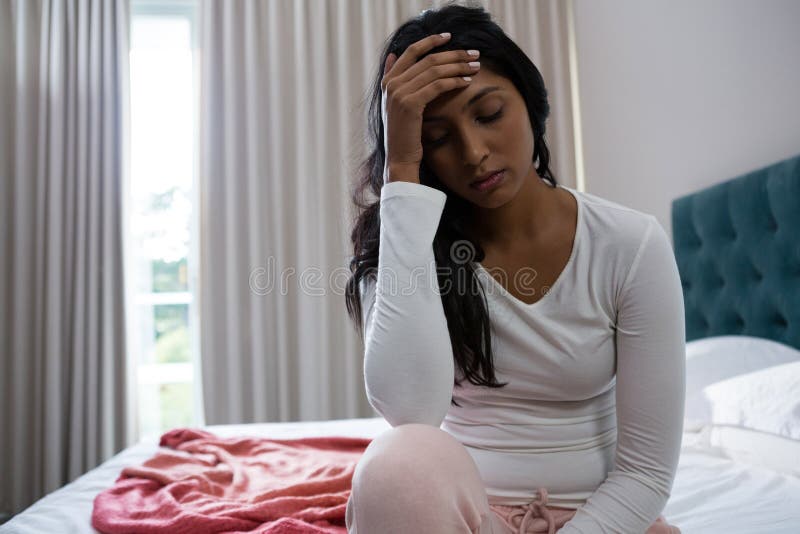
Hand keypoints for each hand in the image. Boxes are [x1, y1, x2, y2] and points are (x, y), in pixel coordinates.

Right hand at [380, 33, 479, 183]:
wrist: (399, 159)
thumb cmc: (405, 135)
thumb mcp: (396, 104)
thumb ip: (395, 79)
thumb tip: (393, 55)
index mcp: (388, 81)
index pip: (411, 51)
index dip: (431, 41)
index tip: (450, 37)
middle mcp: (391, 84)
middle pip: (428, 58)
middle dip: (454, 54)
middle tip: (473, 53)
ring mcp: (399, 93)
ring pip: (435, 70)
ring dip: (459, 66)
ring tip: (475, 66)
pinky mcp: (410, 104)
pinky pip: (437, 85)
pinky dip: (454, 81)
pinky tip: (467, 82)